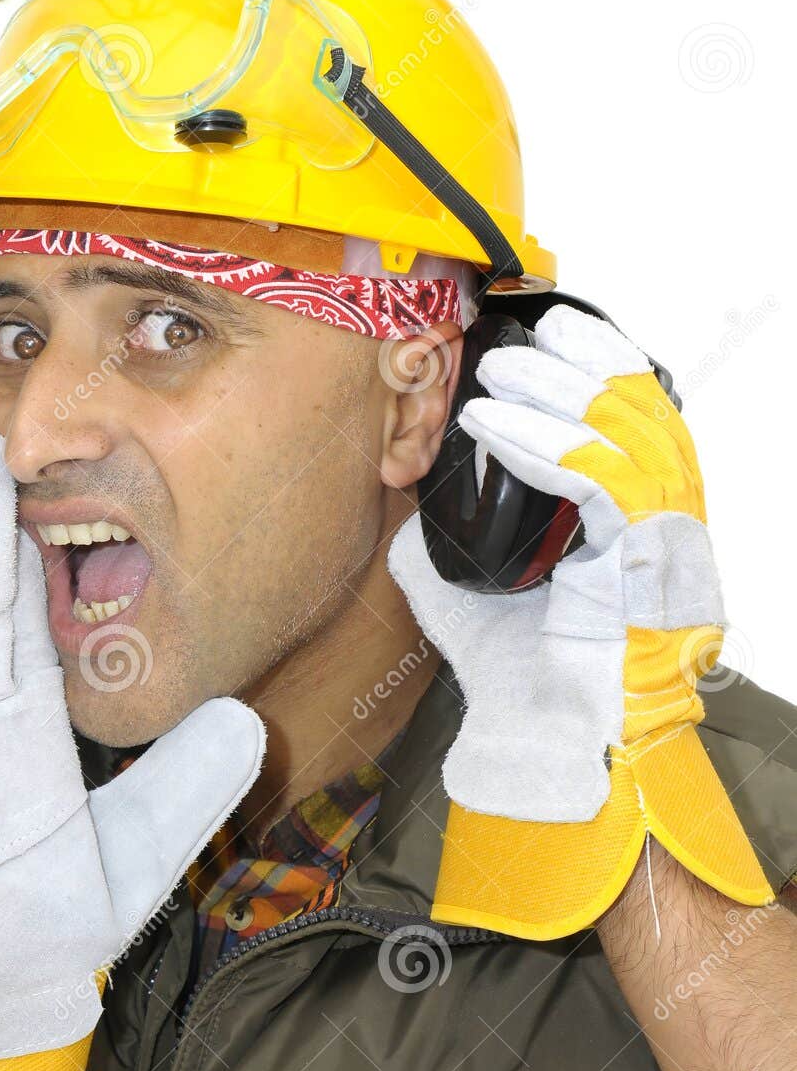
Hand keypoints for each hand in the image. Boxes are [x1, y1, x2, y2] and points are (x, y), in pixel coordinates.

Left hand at [389, 304, 771, 938]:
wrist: (548, 743)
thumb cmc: (524, 674)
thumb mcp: (471, 590)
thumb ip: (447, 540)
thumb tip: (404, 496)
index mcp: (638, 519)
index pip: (636, 415)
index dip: (598, 361)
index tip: (551, 326)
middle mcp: (665, 523)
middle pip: (641, 409)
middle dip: (576, 362)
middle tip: (515, 338)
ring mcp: (666, 541)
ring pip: (627, 432)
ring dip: (554, 391)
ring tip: (495, 372)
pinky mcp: (647, 562)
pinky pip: (600, 479)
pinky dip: (544, 442)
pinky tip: (491, 424)